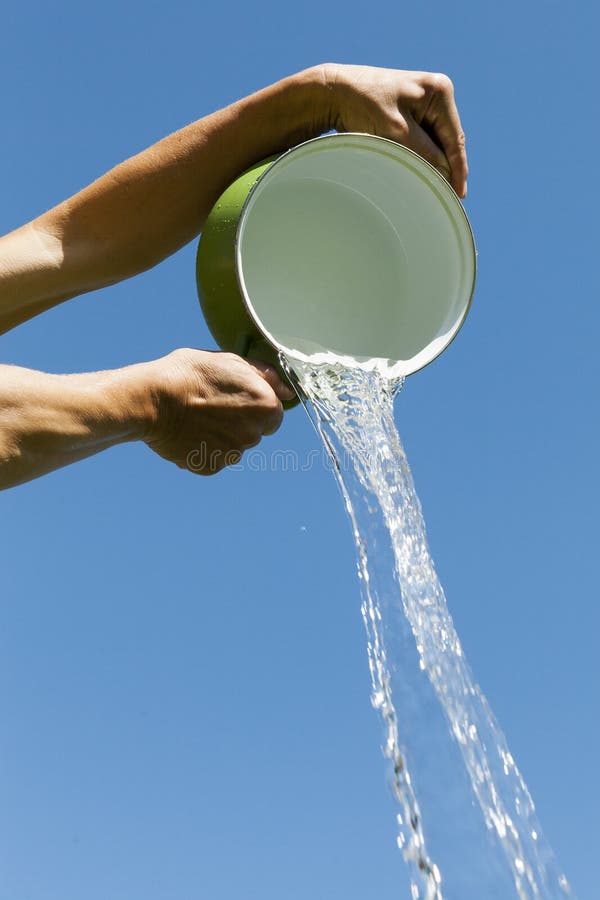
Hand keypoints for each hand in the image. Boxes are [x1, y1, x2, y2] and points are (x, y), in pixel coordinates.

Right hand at [142, 349, 293, 474]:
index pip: (273, 412)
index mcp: (266, 407)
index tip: (234, 397)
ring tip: (196, 418)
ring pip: (234, 446)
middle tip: (212, 405)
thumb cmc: (191, 374)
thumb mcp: (231, 361)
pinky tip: (188, 432)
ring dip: (221, 435)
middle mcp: (254, 434)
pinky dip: (204, 448)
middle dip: (239, 421)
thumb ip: (265, 376)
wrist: (153, 400)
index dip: (254, 403)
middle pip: (254, 431)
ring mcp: (232, 454)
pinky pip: (213, 458)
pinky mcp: (211, 466)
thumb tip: (288, 390)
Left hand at [320, 64, 467, 197]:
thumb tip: (446, 175)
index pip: (455, 138)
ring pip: (435, 143)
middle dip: (445, 167)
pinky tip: (416, 172)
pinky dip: (420, 156)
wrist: (334, 91)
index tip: (460, 195)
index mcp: (439, 91)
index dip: (458, 169)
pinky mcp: (412, 112)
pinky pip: (422, 141)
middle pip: (447, 141)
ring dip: (431, 163)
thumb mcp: (396, 132)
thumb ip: (424, 153)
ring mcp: (424, 103)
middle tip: (446, 199)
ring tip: (430, 188)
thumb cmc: (363, 105)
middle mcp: (436, 94)